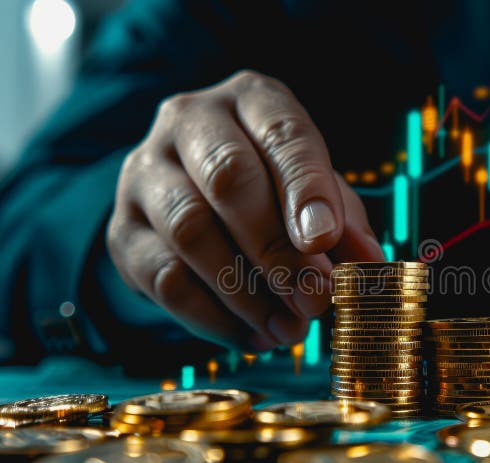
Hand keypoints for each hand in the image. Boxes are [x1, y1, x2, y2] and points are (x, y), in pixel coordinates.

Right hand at [106, 70, 384, 350]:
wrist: (194, 196)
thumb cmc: (272, 188)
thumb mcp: (316, 193)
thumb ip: (343, 223)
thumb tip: (367, 264)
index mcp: (251, 100)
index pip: (281, 134)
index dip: (306, 190)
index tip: (326, 242)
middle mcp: (189, 122)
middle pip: (228, 179)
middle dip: (277, 250)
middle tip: (313, 300)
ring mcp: (145, 173)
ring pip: (189, 230)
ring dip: (246, 291)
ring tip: (289, 330)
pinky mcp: (122, 230)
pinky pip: (162, 279)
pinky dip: (214, 318)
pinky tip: (254, 336)